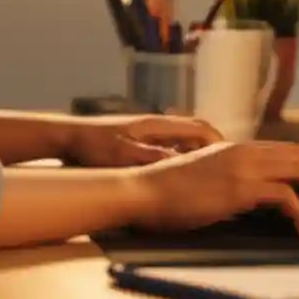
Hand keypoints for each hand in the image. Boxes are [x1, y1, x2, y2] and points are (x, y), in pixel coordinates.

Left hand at [64, 115, 222, 167]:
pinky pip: (169, 145)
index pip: (199, 128)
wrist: (67, 136)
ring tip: (206, 174)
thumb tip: (186, 164)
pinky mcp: (138, 139)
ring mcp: (147, 131)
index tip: (231, 158)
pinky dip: (180, 156)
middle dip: (212, 148)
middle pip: (194, 132)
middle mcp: (156, 124)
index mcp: (158, 125)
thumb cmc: (94, 145)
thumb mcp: (125, 155)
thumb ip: (155, 158)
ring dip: (195, 153)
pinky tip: (177, 173)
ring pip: (181, 139)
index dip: (219, 142)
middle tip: (224, 168)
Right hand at [130, 141, 298, 238]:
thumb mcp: (207, 180)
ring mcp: (243, 167)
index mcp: (238, 149)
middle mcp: (245, 152)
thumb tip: (257, 201)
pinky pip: (285, 196)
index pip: (290, 150)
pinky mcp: (239, 188)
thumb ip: (233, 182)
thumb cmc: (166, 191)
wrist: (142, 190)